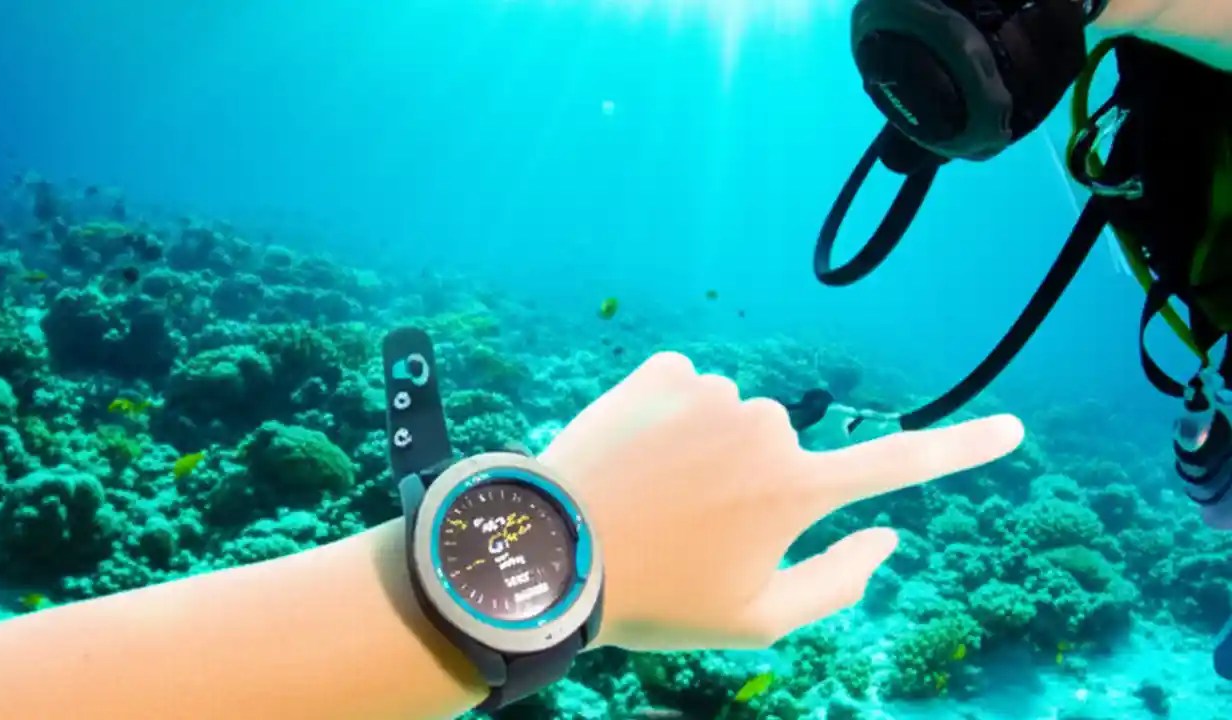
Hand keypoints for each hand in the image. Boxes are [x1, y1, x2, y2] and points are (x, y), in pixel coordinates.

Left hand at [540, 352, 1023, 651]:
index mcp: (797, 490)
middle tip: (695, 526)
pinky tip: (635, 454)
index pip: (902, 464)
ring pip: (731, 418)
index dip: (963, 450)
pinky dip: (669, 416)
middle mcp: (765, 428)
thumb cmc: (659, 600)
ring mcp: (711, 394)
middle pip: (784, 450)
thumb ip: (839, 583)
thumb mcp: (757, 622)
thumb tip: (890, 537)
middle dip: (755, 480)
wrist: (551, 554)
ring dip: (707, 448)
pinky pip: (686, 389)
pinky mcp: (661, 372)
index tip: (1015, 428)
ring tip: (655, 495)